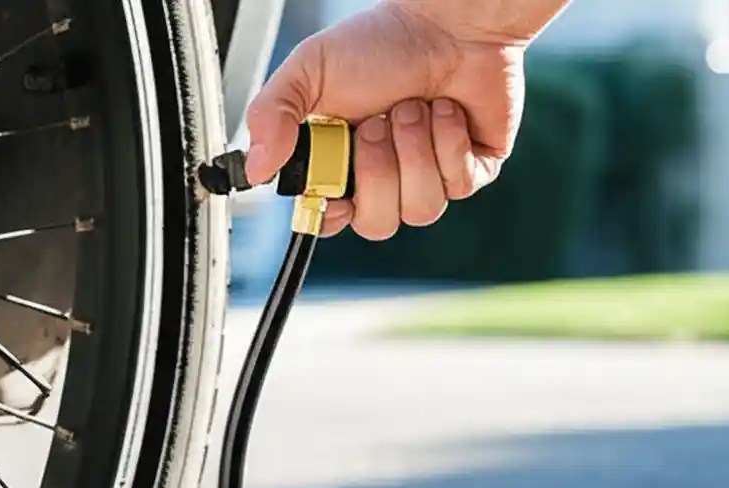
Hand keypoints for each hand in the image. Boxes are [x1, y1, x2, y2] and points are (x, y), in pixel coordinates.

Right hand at [244, 1, 535, 238]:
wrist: (447, 21)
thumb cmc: (381, 42)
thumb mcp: (310, 70)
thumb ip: (272, 116)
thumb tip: (256, 169)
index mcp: (343, 163)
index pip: (332, 220)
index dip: (334, 215)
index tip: (336, 193)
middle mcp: (386, 176)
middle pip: (377, 224)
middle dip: (377, 172)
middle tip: (377, 123)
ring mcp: (430, 177)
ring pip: (421, 209)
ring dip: (414, 152)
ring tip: (415, 108)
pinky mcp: (471, 170)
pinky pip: (460, 185)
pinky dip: (449, 142)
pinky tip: (446, 110)